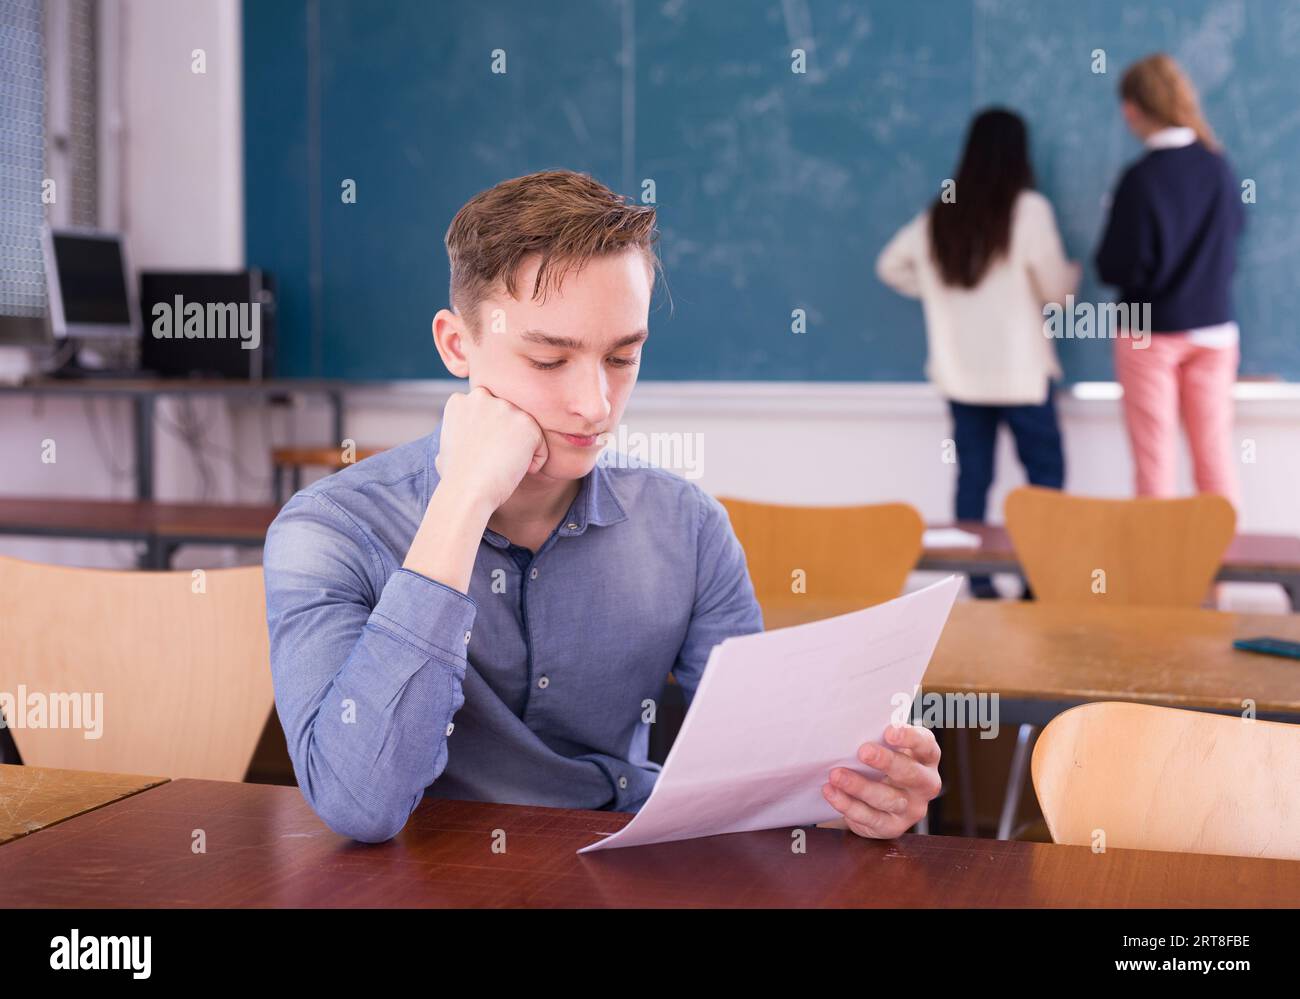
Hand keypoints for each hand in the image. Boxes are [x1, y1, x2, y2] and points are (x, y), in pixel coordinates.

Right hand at [434, 385, 547, 510]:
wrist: (467, 491)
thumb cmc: (455, 479)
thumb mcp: (446, 448)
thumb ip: (458, 434)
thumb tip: (460, 439)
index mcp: (460, 400)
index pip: (487, 412)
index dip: (488, 435)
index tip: (480, 453)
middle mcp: (482, 397)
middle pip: (508, 416)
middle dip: (507, 438)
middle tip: (493, 460)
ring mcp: (505, 408)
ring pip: (525, 429)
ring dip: (520, 449)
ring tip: (502, 466)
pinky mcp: (527, 424)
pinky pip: (540, 444)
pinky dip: (534, 462)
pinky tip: (515, 470)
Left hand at [820, 724, 941, 838]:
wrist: (877, 800)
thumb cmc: (882, 762)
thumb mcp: (886, 747)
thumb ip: (878, 735)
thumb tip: (853, 722)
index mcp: (927, 758)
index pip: (926, 746)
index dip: (910, 738)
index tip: (889, 731)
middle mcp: (925, 784)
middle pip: (910, 773)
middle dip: (886, 762)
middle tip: (863, 751)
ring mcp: (912, 809)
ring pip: (888, 799)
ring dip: (860, 786)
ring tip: (836, 774)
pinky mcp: (893, 827)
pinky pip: (870, 818)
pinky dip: (847, 804)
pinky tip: (831, 791)